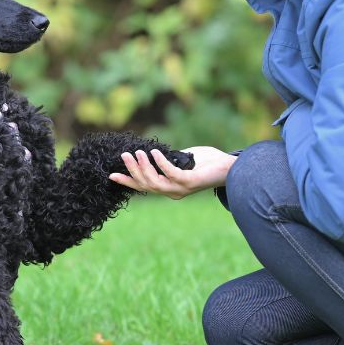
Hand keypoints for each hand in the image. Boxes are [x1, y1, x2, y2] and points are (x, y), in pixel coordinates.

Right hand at [108, 146, 236, 199]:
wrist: (231, 167)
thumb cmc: (209, 162)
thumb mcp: (183, 159)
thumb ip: (169, 159)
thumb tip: (156, 152)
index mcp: (170, 188)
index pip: (144, 186)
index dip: (128, 181)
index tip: (112, 174)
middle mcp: (173, 192)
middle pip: (146, 184)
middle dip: (132, 170)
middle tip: (124, 155)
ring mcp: (181, 189)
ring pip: (155, 182)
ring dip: (144, 167)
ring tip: (137, 153)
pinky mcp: (189, 182)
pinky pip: (170, 173)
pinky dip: (160, 163)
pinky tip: (154, 152)